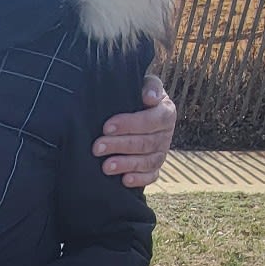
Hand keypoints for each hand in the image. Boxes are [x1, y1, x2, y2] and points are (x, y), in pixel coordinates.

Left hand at [92, 72, 175, 186]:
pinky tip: (124, 181)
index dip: (129, 124)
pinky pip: (151, 176)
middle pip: (145, 143)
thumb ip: (149, 85)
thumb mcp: (144, 84)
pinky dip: (139, 179)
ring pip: (147, 161)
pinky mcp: (155, 167)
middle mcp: (166, 134)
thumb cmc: (137, 96)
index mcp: (166, 112)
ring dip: (126, 165)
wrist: (138, 111)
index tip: (106, 127)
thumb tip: (149, 97)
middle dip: (119, 145)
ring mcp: (161, 152)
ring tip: (106, 167)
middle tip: (97, 148)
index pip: (151, 120)